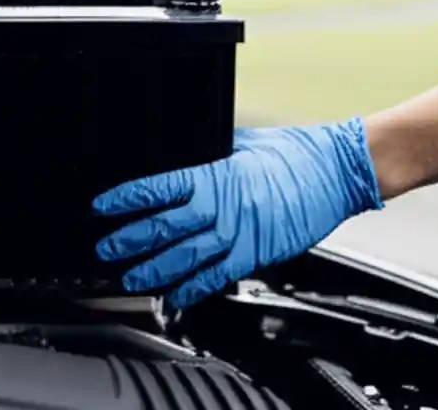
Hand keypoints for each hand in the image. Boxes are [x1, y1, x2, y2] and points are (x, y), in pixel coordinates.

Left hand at [93, 119, 382, 308]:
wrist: (336, 171)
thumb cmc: (295, 152)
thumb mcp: (242, 142)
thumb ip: (210, 154)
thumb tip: (183, 155)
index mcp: (214, 174)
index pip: (157, 187)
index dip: (125, 199)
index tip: (102, 207)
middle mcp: (221, 206)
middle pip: (163, 227)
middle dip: (128, 241)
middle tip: (104, 250)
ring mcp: (238, 233)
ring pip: (184, 257)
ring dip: (153, 269)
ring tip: (130, 278)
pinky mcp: (256, 253)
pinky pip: (217, 276)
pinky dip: (193, 288)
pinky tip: (175, 295)